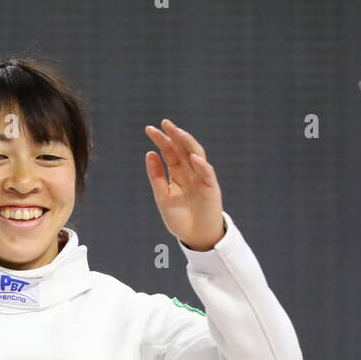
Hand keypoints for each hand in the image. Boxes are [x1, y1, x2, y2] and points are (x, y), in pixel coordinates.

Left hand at [144, 118, 225, 251]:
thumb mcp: (163, 196)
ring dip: (188, 143)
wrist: (195, 236)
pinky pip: (207, 173)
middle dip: (174, 135)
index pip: (169, 151)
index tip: (149, 129)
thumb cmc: (179, 218)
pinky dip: (201, 165)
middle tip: (164, 123)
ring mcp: (201, 177)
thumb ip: (156, 176)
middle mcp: (190, 171)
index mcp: (177, 173)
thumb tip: (149, 153)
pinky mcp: (211, 187)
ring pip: (196, 154)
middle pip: (182, 149)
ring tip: (177, 132)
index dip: (161, 140)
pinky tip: (193, 157)